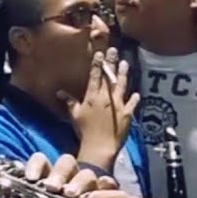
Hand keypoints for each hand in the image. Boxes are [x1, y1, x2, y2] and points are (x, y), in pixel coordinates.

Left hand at [16, 153, 119, 197]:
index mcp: (50, 179)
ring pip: (86, 173)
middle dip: (59, 173)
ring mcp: (89, 184)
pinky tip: (102, 190)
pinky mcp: (106, 193)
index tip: (31, 178)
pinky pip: (108, 183)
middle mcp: (70, 177)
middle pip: (66, 162)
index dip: (36, 165)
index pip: (42, 161)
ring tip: (71, 194)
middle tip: (53, 187)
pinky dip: (106, 184)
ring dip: (79, 181)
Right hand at [61, 48, 138, 169]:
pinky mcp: (128, 114)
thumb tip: (59, 92)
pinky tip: (136, 93)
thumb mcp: (74, 115)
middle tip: (114, 50)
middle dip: (111, 62)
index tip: (100, 53)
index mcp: (93, 96)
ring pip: (121, 85)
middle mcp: (106, 97)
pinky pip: (132, 103)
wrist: (100, 146)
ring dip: (123, 74)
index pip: (95, 76)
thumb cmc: (84, 131)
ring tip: (125, 63)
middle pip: (109, 77)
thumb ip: (69, 102)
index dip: (97, 64)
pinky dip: (134, 98)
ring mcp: (119, 105)